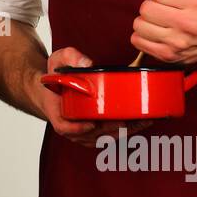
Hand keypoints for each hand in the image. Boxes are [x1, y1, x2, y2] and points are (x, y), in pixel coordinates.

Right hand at [28, 47, 152, 146]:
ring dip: (122, 133)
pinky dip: (125, 132)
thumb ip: (71, 58)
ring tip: (140, 122)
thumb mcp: (59, 60)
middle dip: (109, 130)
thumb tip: (87, 63)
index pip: (64, 127)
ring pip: (103, 138)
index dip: (77, 129)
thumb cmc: (57, 76)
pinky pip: (109, 136)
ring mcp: (83, 131)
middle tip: (124, 121)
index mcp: (58, 111)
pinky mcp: (95, 131)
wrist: (56, 87)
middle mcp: (71, 126)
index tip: (91, 124)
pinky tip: (140, 123)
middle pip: (90, 135)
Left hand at [132, 0, 196, 63]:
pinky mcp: (167, 55)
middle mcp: (189, 24)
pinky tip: (155, 31)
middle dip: (152, 5)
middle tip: (163, 9)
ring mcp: (177, 42)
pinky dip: (142, 34)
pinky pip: (137, 40)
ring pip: (139, 25)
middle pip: (147, 9)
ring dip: (145, 20)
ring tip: (158, 20)